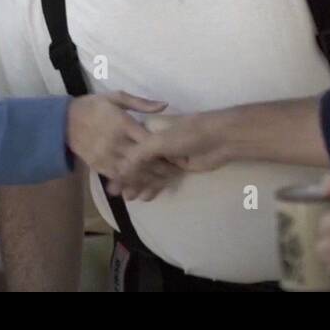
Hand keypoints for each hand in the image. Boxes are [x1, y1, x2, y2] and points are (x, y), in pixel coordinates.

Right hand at [66, 91, 180, 200]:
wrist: (64, 121)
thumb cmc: (94, 106)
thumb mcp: (116, 97)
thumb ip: (141, 103)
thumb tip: (164, 105)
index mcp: (122, 124)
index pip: (148, 141)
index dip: (163, 149)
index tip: (176, 152)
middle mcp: (115, 143)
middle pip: (142, 160)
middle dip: (160, 167)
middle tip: (175, 170)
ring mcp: (106, 157)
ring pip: (132, 172)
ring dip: (148, 178)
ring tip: (163, 180)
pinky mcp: (99, 167)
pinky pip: (119, 178)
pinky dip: (132, 182)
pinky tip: (144, 184)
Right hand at [112, 112, 232, 197]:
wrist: (220, 138)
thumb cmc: (188, 133)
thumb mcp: (158, 141)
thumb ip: (138, 156)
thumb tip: (120, 171)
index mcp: (149, 131)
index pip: (129, 150)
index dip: (119, 165)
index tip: (110, 180)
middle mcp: (156, 143)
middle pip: (138, 164)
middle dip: (127, 178)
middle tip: (117, 194)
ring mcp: (168, 156)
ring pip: (149, 173)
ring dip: (139, 184)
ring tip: (130, 198)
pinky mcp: (178, 167)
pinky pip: (162, 178)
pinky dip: (154, 187)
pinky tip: (147, 197)